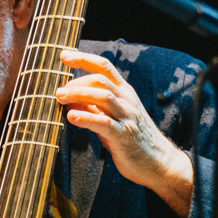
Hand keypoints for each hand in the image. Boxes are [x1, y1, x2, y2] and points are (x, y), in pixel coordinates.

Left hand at [57, 48, 192, 217]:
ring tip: (60, 98)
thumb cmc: (132, 140)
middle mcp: (127, 100)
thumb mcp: (113, 117)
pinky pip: (104, 122)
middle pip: (100, 80)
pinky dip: (86, 117)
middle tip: (58, 91)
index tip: (64, 55)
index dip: (84, 59)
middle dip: (77, 81)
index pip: (104, 67)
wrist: (159, 162)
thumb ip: (95, 107)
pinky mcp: (124, 135)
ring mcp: (127, 117)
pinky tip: (71, 117)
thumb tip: (70, 98)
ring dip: (79, 94)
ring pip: (103, 96)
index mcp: (124, 92)